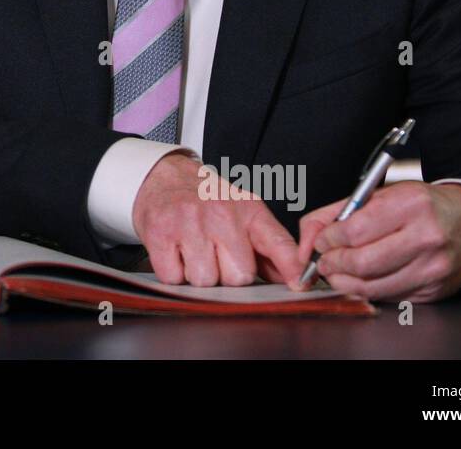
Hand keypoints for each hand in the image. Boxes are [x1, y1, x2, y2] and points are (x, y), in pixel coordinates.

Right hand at [133, 152, 305, 287]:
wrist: (164, 177)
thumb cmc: (207, 200)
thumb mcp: (245, 213)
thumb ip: (271, 248)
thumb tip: (296, 280)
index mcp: (248, 210)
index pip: (277, 242)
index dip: (291, 267)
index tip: (299, 284)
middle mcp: (221, 213)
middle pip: (239, 277)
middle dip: (227, 274)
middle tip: (215, 254)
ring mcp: (189, 223)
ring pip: (205, 281)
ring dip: (198, 274)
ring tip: (194, 251)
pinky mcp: (160, 233)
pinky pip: (174, 278)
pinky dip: (174, 272)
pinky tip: (176, 252)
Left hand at [296, 182, 460, 301]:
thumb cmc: (422, 206)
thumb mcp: (381, 194)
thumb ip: (339, 212)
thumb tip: (310, 237)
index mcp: (411, 204)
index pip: (356, 230)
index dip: (329, 239)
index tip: (322, 241)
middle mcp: (426, 236)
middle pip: (363, 262)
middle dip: (334, 264)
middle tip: (324, 261)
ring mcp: (433, 267)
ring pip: (374, 286)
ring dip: (345, 282)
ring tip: (337, 272)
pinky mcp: (434, 290)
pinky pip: (389, 296)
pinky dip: (367, 290)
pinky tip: (362, 279)